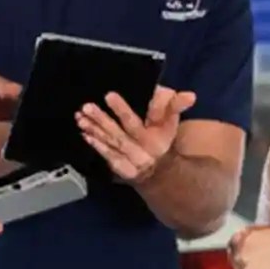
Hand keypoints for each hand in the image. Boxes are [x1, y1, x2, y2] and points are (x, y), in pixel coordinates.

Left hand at [75, 86, 195, 183]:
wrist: (162, 173)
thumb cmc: (163, 139)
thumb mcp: (172, 122)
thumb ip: (176, 106)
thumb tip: (189, 95)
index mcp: (155, 138)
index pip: (137, 122)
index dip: (122, 110)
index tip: (108, 95)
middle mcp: (141, 151)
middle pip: (120, 134)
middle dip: (102, 120)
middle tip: (87, 106)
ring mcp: (130, 160)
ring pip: (110, 144)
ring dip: (94, 130)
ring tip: (80, 117)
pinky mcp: (120, 167)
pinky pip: (107, 154)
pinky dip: (95, 144)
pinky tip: (85, 133)